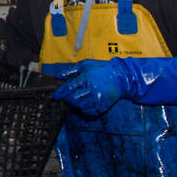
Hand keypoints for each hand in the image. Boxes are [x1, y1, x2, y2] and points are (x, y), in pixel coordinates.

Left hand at [51, 57, 176, 115]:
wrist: (121, 77)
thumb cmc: (101, 69)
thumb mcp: (85, 64)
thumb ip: (70, 70)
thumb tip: (58, 76)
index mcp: (85, 78)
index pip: (68, 88)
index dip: (60, 93)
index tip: (55, 96)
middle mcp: (91, 89)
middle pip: (73, 99)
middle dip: (67, 99)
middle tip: (67, 98)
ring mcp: (97, 98)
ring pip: (80, 106)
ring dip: (75, 105)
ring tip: (76, 100)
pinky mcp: (103, 105)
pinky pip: (89, 112)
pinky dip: (84, 110)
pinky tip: (84, 104)